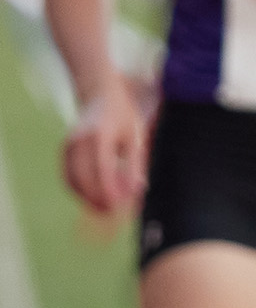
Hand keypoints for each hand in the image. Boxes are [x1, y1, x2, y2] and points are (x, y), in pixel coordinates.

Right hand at [62, 82, 148, 214]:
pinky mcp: (64, 150)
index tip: (118, 206)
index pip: (102, 169)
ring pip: (73, 180)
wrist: (99, 93)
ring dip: (86, 197)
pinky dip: (78, 190)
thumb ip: (135, 164)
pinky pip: (68, 175)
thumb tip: (138, 191)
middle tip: (111, 213)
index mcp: (100, 135)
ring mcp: (68, 146)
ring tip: (103, 209)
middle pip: (84, 178)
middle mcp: (80, 141)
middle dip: (96, 198)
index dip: (108, 190)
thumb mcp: (135, 136)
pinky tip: (92, 197)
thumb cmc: (122, 115)